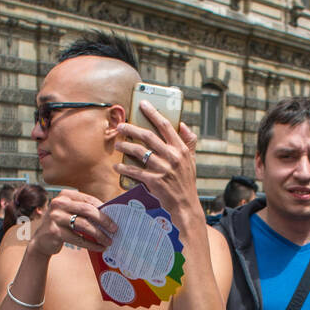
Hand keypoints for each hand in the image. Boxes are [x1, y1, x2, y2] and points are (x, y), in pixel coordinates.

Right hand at [29, 189, 118, 258]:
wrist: (41, 240)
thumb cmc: (61, 225)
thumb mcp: (70, 213)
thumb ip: (84, 211)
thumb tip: (109, 216)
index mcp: (65, 195)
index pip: (88, 199)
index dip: (103, 208)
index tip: (115, 217)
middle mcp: (58, 203)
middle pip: (87, 210)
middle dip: (104, 220)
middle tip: (114, 229)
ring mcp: (55, 217)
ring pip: (83, 225)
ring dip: (99, 234)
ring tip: (108, 241)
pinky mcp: (55, 232)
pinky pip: (78, 239)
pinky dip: (91, 244)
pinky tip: (99, 247)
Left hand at [114, 101, 200, 220]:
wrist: (185, 205)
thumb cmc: (186, 182)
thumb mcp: (192, 160)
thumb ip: (189, 142)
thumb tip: (183, 125)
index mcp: (182, 149)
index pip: (166, 126)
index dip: (153, 113)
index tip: (142, 104)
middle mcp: (173, 157)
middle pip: (148, 136)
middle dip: (132, 129)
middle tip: (121, 126)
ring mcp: (163, 169)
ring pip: (139, 152)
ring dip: (125, 147)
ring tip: (117, 144)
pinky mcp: (154, 182)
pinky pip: (135, 171)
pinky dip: (124, 168)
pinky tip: (117, 166)